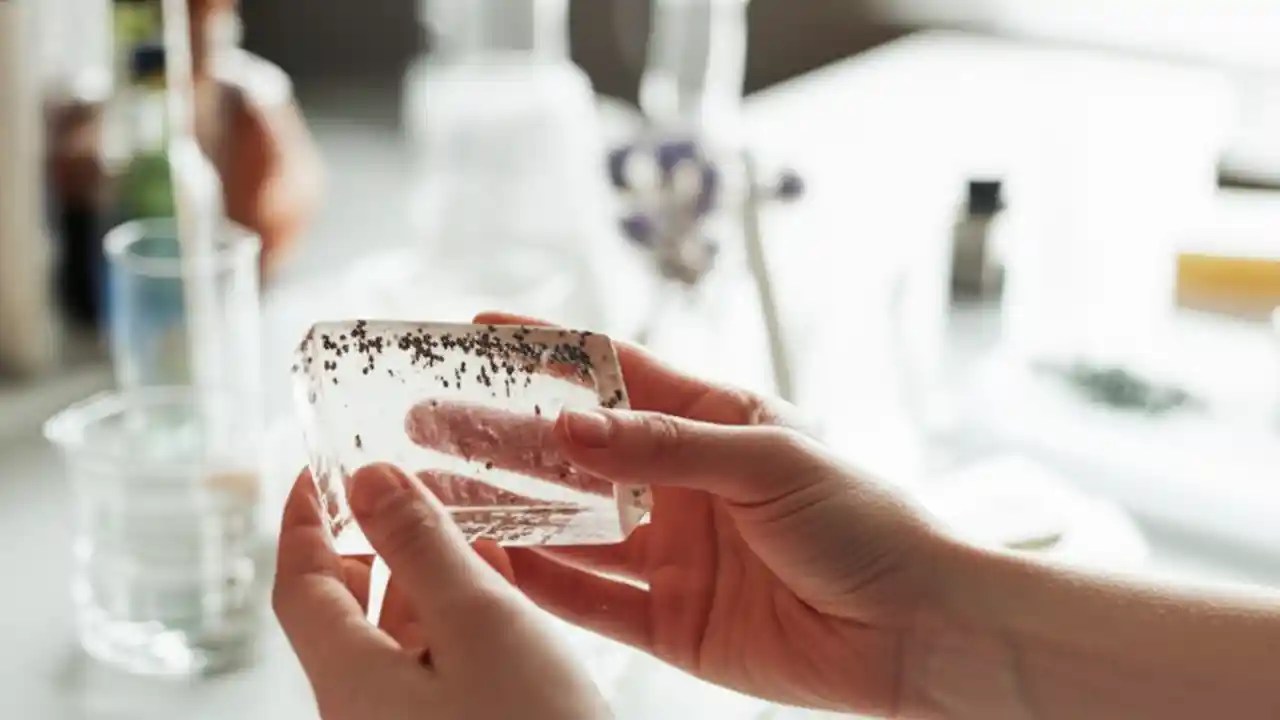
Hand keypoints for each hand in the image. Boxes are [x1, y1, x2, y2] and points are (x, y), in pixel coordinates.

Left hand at [273, 466, 609, 719]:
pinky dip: (458, 618)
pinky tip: (499, 587)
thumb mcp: (480, 625)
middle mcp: (365, 711)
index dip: (302, 521)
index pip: (298, 586)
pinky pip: (437, 668)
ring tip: (462, 523)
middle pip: (342, 613)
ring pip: (398, 639)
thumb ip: (423, 548)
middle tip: (391, 493)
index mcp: (349, 682)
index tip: (316, 470)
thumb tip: (369, 482)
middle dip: (366, 545)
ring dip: (424, 576)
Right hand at [471, 313, 949, 716]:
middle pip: (576, 452)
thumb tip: (567, 426)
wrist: (916, 631)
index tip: (479, 330)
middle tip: (428, 419)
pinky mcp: (672, 620)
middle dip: (503, 435)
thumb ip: (665, 445)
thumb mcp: (767, 459)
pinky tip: (493, 560)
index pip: (615, 371)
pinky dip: (542, 581)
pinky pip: (592, 598)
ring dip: (510, 508)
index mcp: (716, 420)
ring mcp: (675, 553)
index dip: (547, 350)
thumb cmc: (865, 521)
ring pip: (572, 526)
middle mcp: (685, 483)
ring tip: (438, 489)